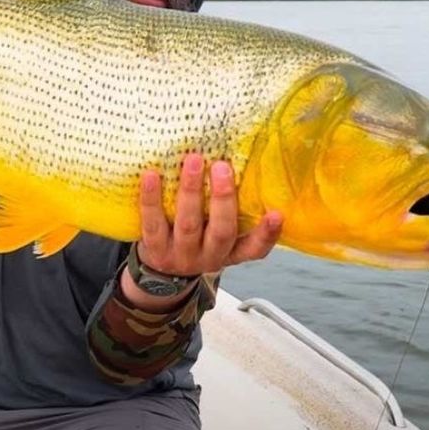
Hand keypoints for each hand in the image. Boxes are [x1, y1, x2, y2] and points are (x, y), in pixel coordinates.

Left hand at [138, 153, 282, 276]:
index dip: (267, 234)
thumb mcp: (216, 232)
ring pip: (188, 224)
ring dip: (191, 190)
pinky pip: (152, 223)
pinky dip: (151, 198)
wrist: (159, 272)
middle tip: (223, 167)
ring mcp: (181, 255)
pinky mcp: (155, 249)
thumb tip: (235, 157)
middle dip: (223, 198)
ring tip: (194, 160)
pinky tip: (151, 175)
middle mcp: (209, 257)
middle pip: (221, 231)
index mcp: (231, 252)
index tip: (277, 213)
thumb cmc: (196, 239)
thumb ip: (228, 209)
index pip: (255, 248)